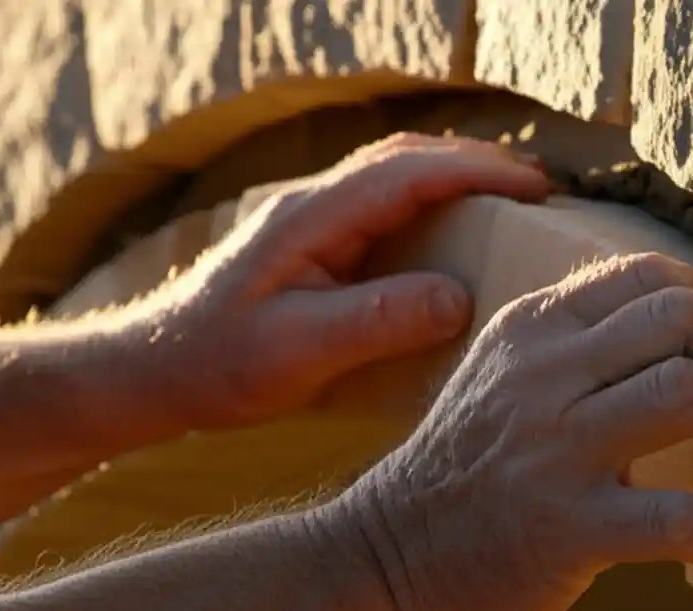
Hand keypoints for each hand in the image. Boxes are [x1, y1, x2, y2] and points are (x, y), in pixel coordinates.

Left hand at [125, 133, 549, 429]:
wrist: (156, 370)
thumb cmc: (218, 364)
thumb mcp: (298, 352)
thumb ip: (376, 322)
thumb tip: (456, 299)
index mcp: (311, 218)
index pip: (408, 173)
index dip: (478, 172)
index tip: (535, 188)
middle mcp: (311, 205)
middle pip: (405, 159)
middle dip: (476, 164)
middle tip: (536, 191)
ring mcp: (310, 220)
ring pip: (393, 176)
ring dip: (452, 178)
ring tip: (506, 202)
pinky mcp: (311, 243)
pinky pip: (381, 206)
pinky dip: (428, 204)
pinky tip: (449, 234)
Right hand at [331, 253, 692, 610]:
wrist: (387, 556)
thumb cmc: (462, 469)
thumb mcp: (504, 377)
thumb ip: (577, 345)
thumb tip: (689, 333)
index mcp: (533, 329)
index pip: (650, 278)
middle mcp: (545, 374)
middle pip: (683, 322)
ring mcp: (554, 449)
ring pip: (690, 395)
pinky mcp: (565, 528)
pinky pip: (674, 517)